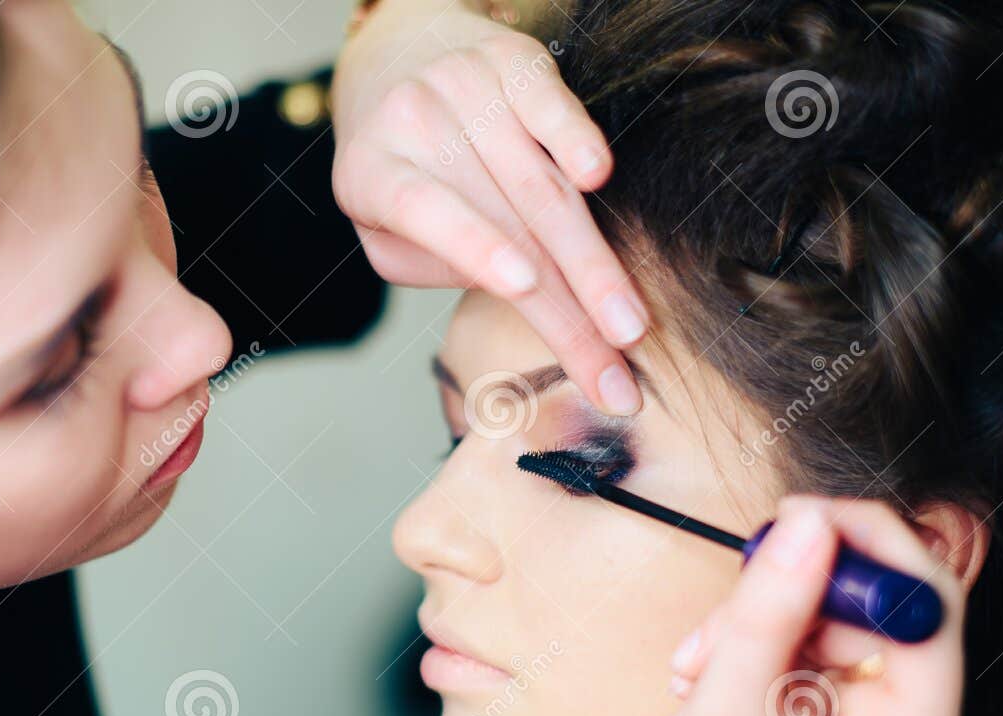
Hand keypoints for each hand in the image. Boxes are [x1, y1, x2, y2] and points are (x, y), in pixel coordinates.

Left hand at [331, 3, 647, 413]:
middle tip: (612, 369)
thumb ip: (431, 264)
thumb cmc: (398, 169)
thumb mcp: (383, 229)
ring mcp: (469, 87)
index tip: (521, 285)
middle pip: (507, 218)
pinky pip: (553, 105)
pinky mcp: (514, 63)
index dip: (475, 246)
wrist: (396, 59)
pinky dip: (578, 139)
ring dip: (594, 259)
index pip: (427, 211)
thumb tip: (511, 290)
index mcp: (373, 173)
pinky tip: (597, 176)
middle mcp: (418, 122)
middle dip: (569, 302)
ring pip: (543, 182)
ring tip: (629, 324)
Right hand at [538, 497, 967, 715]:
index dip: (869, 548)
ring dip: (761, 623)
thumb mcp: (723, 713)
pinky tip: (712, 676)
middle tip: (715, 627)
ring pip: (842, 618)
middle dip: (793, 598)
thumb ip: (770, 612)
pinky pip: (823, 643)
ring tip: (697, 670)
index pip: (927, 610)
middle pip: (885, 608)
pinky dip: (763, 644)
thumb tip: (810, 522)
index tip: (796, 516)